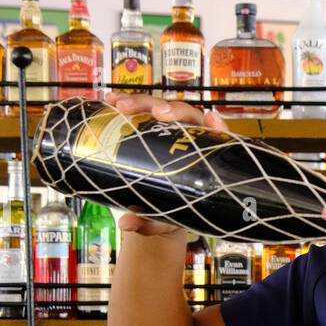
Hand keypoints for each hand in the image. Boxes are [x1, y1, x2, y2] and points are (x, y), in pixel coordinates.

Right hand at [102, 91, 226, 239]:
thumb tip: (125, 223)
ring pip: (160, 108)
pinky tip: (109, 102)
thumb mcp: (164, 220)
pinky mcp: (150, 128)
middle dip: (170, 109)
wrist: (161, 210)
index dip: (215, 126)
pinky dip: (126, 105)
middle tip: (155, 113)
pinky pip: (141, 113)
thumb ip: (149, 223)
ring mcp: (169, 130)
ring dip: (142, 102)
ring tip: (119, 105)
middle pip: (185, 115)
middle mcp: (189, 138)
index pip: (215, 136)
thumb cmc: (172, 212)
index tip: (209, 119)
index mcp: (204, 157)